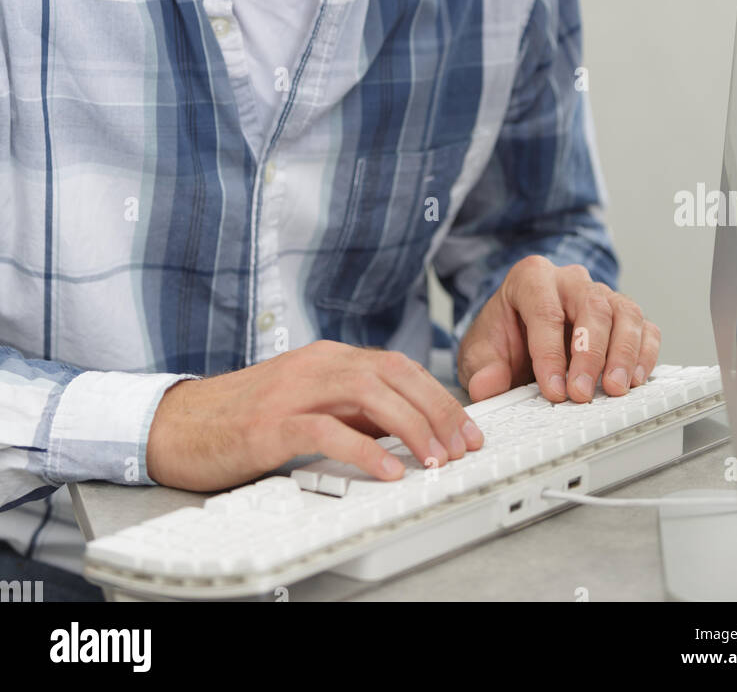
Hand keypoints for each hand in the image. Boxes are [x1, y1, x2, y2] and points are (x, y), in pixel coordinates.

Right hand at [146, 341, 483, 491]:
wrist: (178, 423)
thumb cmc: (242, 417)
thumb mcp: (307, 405)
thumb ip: (351, 410)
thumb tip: (405, 428)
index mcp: (328, 358)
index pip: (398, 366)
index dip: (439, 395)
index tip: (467, 427)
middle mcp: (315, 365)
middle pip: (393, 375)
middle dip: (437, 410)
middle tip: (463, 446)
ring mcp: (292, 391)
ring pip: (368, 395)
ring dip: (412, 427)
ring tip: (436, 459)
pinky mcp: (270, 424)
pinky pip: (327, 430)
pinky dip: (364, 450)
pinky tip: (388, 470)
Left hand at [457, 256, 660, 403]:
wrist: (518, 334)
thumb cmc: (504, 335)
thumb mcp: (481, 351)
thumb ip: (483, 367)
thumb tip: (487, 384)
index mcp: (531, 278)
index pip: (546, 310)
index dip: (550, 352)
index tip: (553, 388)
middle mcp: (570, 280)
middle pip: (592, 305)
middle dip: (590, 353)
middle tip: (582, 392)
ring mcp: (602, 294)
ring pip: (624, 312)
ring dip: (624, 353)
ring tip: (615, 388)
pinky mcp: (623, 316)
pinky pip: (644, 328)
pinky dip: (645, 354)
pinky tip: (634, 380)